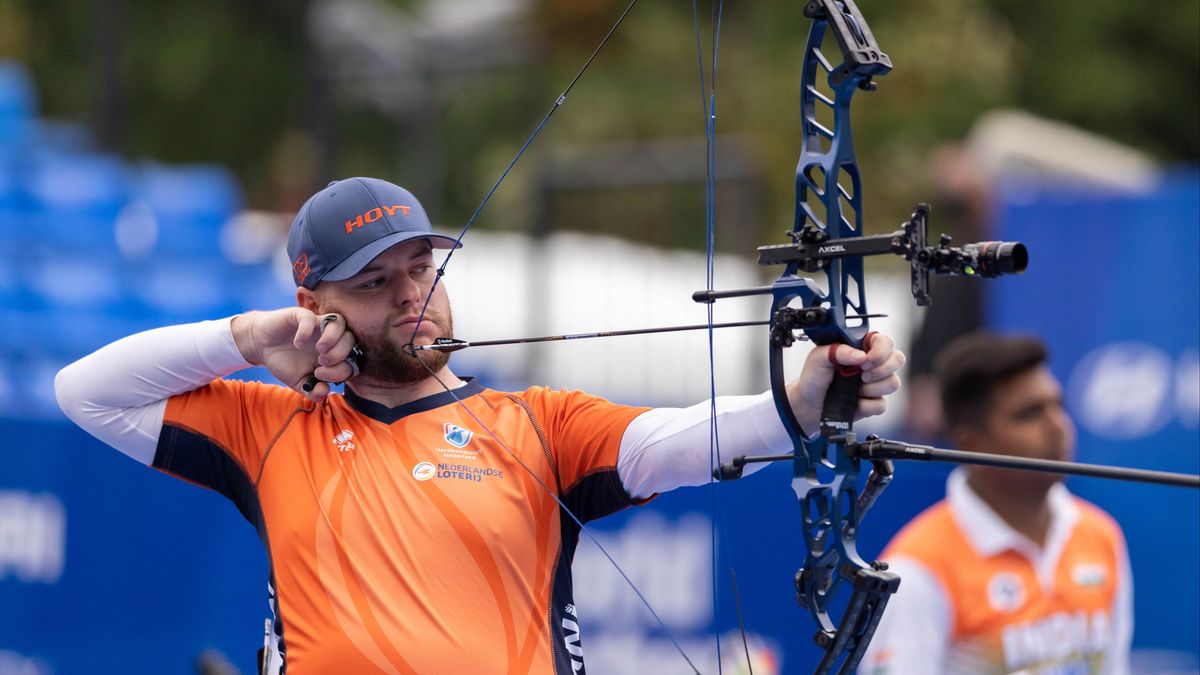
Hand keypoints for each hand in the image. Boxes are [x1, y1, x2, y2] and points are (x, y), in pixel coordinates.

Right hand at [231, 309, 358, 400]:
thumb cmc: (285, 363)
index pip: (352, 359)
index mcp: (335, 353)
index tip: (320, 376)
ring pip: (340, 322)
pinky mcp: (301, 315)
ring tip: (319, 350)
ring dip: (333, 338)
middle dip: (340, 354)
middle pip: (351, 339)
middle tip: (322, 363)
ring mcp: (317, 324)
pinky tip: (298, 343)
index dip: (342, 370)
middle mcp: (330, 337)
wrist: (262, 346)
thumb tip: (325, 392)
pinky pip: (311, 318)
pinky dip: (307, 331)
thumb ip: (313, 392)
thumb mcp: (300, 383)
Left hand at [786, 332, 905, 433]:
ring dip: (873, 388)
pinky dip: (866, 405)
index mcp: (862, 348)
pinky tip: (854, 402)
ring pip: (894, 383)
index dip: (880, 350)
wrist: (808, 403)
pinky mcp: (874, 402)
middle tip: (861, 375)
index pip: (885, 341)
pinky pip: (882, 404)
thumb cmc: (814, 377)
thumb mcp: (819, 357)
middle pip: (898, 359)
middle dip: (881, 369)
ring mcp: (876, 384)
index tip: (865, 360)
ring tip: (855, 389)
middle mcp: (873, 364)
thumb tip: (860, 355)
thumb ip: (839, 350)